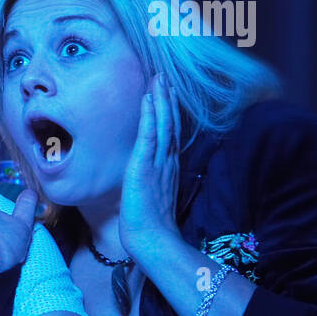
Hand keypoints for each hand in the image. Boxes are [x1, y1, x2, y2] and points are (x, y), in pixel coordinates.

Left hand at [119, 73, 180, 257]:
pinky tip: (147, 98)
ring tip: (158, 78)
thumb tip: (145, 175)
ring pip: (163, 124)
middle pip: (170, 123)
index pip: (170, 133)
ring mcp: (158, 162)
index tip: (166, 93)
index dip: (169, 112)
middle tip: (163, 76)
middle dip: (167, 99)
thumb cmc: (148, 223)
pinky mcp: (146, 166)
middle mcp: (167, 161)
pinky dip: (149, 115)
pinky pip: (149, 135)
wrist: (151, 239)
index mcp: (168, 167)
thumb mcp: (151, 196)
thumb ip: (152, 181)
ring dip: (160, 99)